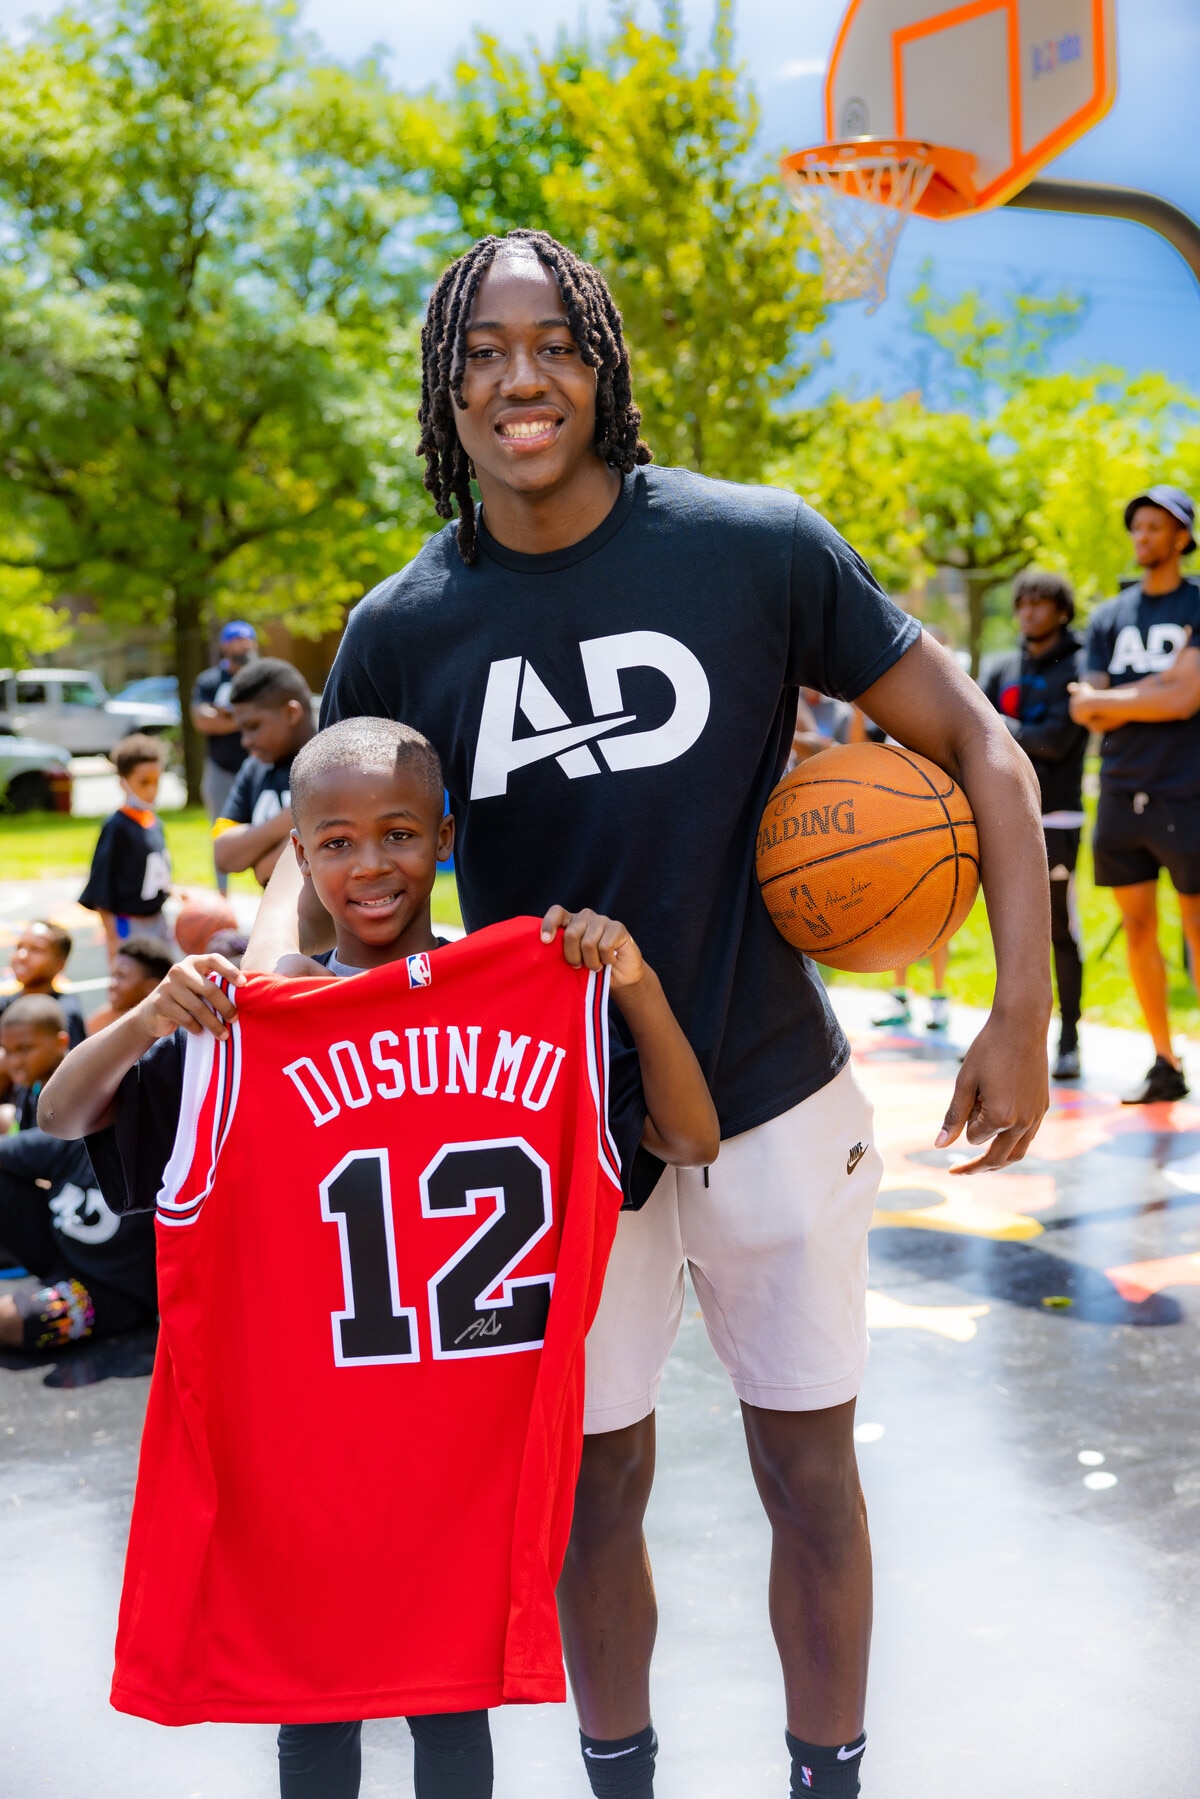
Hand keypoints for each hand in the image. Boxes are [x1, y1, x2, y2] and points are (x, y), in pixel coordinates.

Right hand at [136, 954, 245, 1040]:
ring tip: (223, 1035)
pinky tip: (201, 1032)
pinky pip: (185, 1018)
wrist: (153, 1012)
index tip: (244, 984)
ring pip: (198, 1007)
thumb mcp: (198, 987)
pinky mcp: (160, 1002)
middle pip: (210, 989)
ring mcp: (168, 985)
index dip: (230, 970)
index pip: (214, 960)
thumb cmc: (186, 999)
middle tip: (235, 1020)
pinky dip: (196, 1027)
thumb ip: (215, 986)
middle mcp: (180, 970)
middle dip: (225, 1007)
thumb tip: (246, 997)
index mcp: (193, 962)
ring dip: (213, 1023)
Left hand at [540, 906, 645, 990]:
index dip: (549, 924)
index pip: (556, 913)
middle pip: (571, 934)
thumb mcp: (573, 960)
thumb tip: (545, 954)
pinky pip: (605, 946)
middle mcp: (585, 917)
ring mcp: (602, 920)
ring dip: (591, 962)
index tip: (545, 941)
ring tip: (596, 967)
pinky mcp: (617, 927)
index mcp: (571, 922)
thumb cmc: (592, 967)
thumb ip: (561, 953)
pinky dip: (606, 960)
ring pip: (588, 943)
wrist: (621, 976)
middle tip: (579, 966)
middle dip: (572, 956)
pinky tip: (610, 961)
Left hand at [937, 1009, 1047, 1172]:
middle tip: (955, 1172)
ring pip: (1018, 1153)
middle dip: (976, 1167)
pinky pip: (1028, 1137)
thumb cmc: (988, 1050)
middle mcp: (1023, 1123)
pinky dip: (1013, 1143)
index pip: (974, 1138)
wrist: (1022, 1025)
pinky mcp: (1043, 1108)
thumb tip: (939, 1146)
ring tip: (979, 1165)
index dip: (965, 1122)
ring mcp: (1036, 1117)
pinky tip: (1001, 1138)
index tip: (967, 1097)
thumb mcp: (965, 1083)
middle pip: (998, 1159)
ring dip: (998, 1161)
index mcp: (1001, 1118)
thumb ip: (953, 1117)